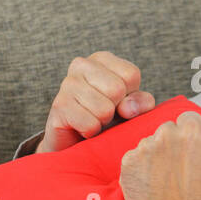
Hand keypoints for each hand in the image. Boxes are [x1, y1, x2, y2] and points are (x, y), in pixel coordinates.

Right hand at [38, 51, 155, 153]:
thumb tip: (129, 107)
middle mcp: (82, 64)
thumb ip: (141, 102)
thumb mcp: (131, 107)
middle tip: (103, 113)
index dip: (130, 96)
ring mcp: (67, 83)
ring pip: (104, 109)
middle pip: (118, 90)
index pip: (131, 75)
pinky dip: (91, 132)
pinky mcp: (59, 105)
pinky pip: (90, 124)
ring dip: (102, 122)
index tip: (117, 101)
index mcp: (102, 59)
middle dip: (115, 110)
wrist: (75, 140)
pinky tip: (82, 128)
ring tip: (92, 119)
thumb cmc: (106, 118)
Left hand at [118, 111, 200, 199]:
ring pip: (149, 143)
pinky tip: (149, 183)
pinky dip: (139, 168)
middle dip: (169, 144)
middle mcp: (166, 135)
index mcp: (190, 132)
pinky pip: (134, 157)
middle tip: (174, 167)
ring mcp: (145, 147)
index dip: (188, 132)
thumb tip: (200, 134)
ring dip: (153, 156)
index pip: (187, 118)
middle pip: (166, 129)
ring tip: (162, 179)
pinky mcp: (128, 161)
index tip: (186, 145)